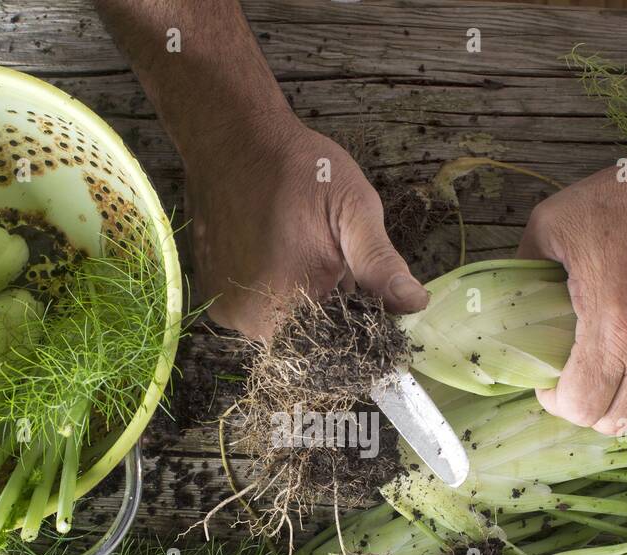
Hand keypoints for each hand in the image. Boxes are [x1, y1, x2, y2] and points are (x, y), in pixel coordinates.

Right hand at [184, 115, 427, 339]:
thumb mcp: (353, 211)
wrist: (232, 138)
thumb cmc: (298, 169)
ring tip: (298, 249)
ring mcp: (226, 310)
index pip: (334, 344)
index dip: (354, 320)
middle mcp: (250, 323)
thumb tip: (415, 303)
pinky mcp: (212, 295)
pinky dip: (270, 288)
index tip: (355, 282)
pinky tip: (274, 250)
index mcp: (290, 308)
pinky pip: (252, 308)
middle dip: (324, 305)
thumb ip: (381, 264)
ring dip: (297, 296)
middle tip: (326, 256)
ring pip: (278, 323)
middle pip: (305, 336)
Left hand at [517, 140, 626, 432]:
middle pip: (615, 420)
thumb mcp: (552, 225)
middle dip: (589, 404)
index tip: (553, 380)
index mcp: (615, 326)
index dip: (557, 400)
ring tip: (620, 376)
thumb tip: (502, 307)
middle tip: (582, 377)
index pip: (580, 408)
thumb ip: (521, 271)